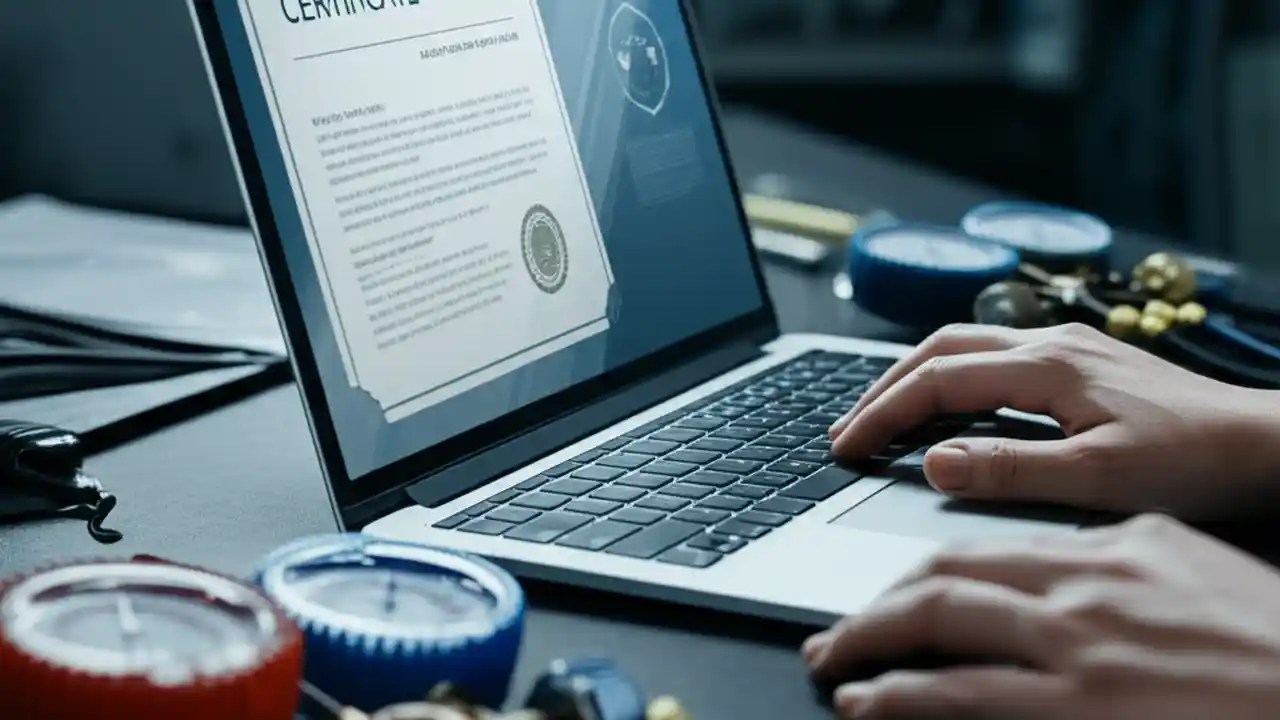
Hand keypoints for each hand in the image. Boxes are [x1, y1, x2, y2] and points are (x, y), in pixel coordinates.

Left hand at [803, 515, 1279, 718]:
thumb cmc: (1271, 641)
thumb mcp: (1195, 572)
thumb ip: (1120, 561)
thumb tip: (1064, 561)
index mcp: (1113, 548)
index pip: (987, 548)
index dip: (922, 571)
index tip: (892, 591)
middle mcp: (1082, 587)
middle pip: (944, 574)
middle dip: (877, 601)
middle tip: (838, 628)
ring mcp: (1075, 647)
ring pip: (938, 622)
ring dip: (867, 639)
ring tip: (833, 658)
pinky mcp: (1077, 707)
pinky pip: (960, 694)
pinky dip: (898, 695)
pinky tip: (868, 701)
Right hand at [829, 323, 1279, 520]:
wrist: (1264, 443)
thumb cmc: (1194, 462)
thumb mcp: (1098, 478)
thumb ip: (1009, 469)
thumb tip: (934, 461)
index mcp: (1046, 366)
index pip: (935, 381)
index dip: (882, 413)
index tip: (846, 444)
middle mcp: (1050, 344)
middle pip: (938, 350)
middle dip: (883, 387)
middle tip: (847, 428)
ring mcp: (1067, 347)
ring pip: (964, 347)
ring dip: (914, 378)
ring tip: (882, 415)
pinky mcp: (1082, 361)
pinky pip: (993, 358)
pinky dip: (950, 378)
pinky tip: (949, 406)